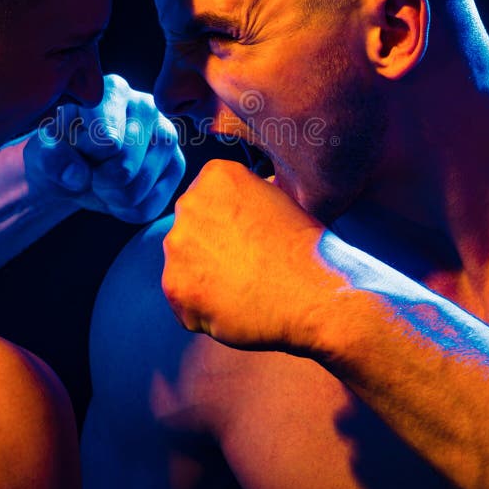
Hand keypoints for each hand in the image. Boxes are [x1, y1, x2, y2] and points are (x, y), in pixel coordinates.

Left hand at [24, 74, 184, 222]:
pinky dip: (125, 210)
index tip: (77, 144)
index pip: (108, 141)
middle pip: (125, 169)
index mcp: (114, 90)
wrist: (77, 164)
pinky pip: (148, 208)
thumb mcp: (43, 150)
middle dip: (98, 180)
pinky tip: (118, 191)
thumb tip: (77, 175)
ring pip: (137, 190)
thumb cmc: (61, 148)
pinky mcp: (177, 165)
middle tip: (89, 169)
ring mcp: (167, 136)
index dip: (85, 155)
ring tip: (102, 179)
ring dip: (110, 198)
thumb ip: (51, 158)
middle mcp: (149, 107)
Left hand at [162, 159, 333, 350]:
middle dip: (210, 251)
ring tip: (242, 290)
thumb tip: (231, 211)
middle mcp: (189, 204)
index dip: (224, 226)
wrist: (314, 292)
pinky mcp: (175, 286)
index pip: (205, 202)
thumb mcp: (274, 198)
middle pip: (190, 232)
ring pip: (183, 267)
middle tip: (244, 267)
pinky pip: (182, 303)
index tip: (245, 241)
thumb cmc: (304, 248)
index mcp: (216, 176)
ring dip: (204, 282)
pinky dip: (202, 312)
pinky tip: (233, 309)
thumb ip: (240, 199)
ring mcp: (177, 245)